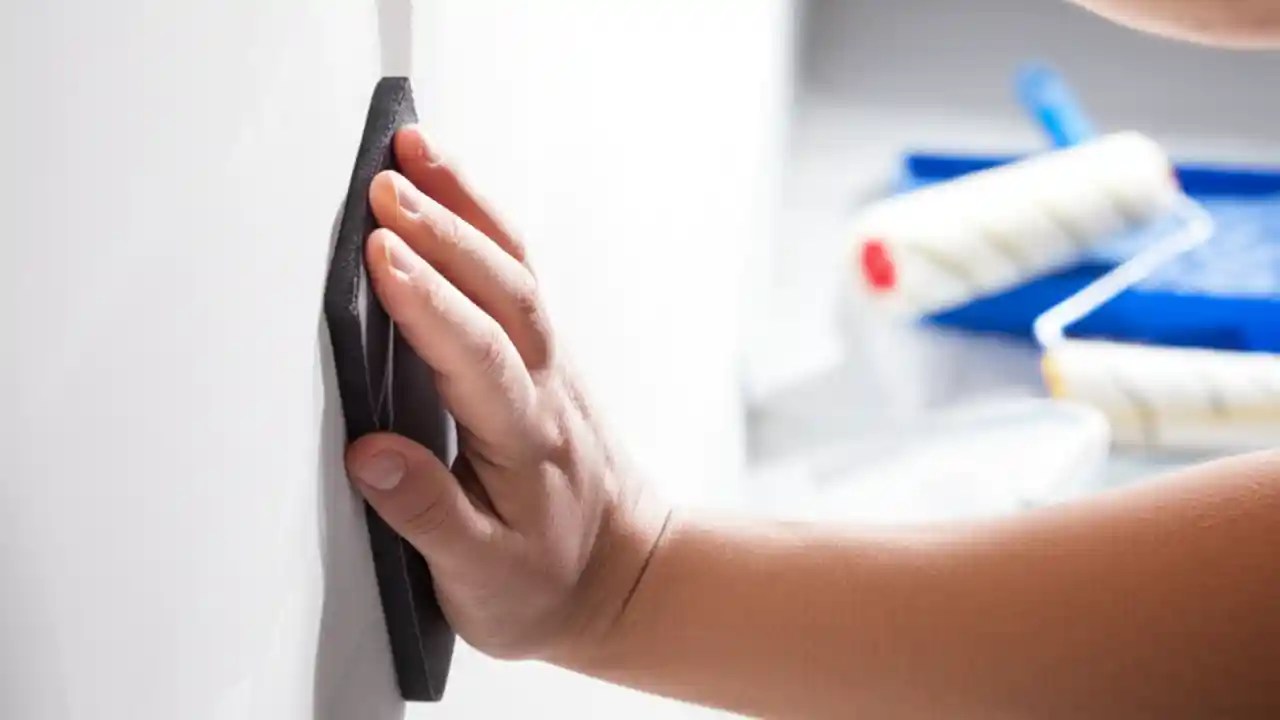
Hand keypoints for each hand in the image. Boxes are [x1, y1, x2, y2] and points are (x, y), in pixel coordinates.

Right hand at [344, 126, 670, 661]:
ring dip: (466, 207)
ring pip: (514, 270)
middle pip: (500, 294)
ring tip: (414, 152)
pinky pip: (516, 273)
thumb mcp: (483, 579)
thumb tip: (370, 455)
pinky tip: (450, 189)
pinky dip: (483, 223)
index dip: (428, 303)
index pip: (476, 357)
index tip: (380, 255)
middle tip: (384, 186)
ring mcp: (549, 364)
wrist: (625, 574)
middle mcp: (544, 388)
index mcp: (525, 441)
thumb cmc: (550, 581)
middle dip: (442, 232)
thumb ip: (427, 515)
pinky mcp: (543, 355)